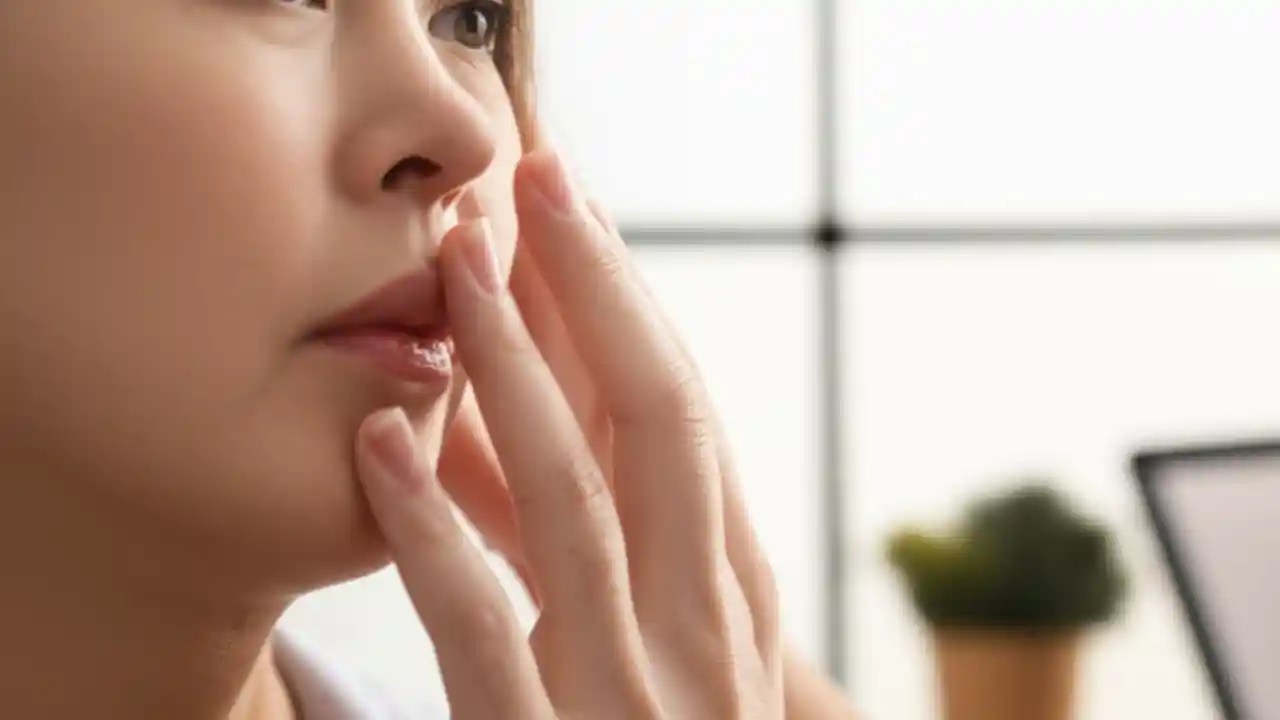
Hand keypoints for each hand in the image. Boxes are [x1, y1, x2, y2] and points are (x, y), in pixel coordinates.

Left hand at [353, 147, 783, 716]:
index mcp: (736, 607)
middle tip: (542, 182)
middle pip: (662, 429)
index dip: (641, 310)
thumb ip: (608, 546)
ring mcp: (634, 700)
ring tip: (456, 270)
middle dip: (603, 294)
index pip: (694, 428)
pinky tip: (388, 444)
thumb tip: (529, 416)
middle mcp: (706, 640)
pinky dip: (434, 530)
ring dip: (512, 370)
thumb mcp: (658, 643)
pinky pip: (484, 633)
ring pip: (577, 502)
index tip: (585, 217)